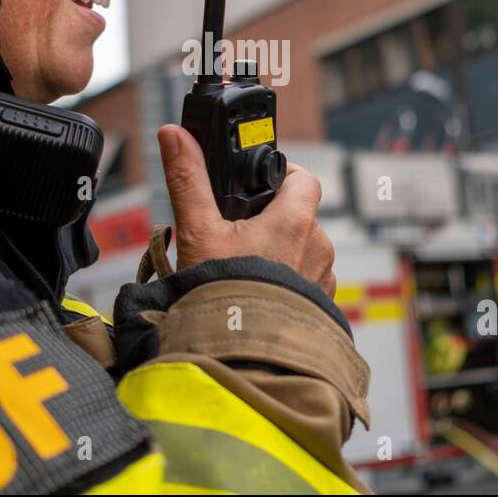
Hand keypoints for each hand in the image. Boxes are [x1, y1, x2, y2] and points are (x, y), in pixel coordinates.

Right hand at [156, 124, 335, 296]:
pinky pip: (306, 284)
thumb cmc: (223, 296)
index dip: (282, 176)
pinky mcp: (320, 308)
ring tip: (242, 270)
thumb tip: (175, 135)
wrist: (244, 361)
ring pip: (303, 252)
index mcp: (295, 221)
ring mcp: (322, 280)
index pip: (303, 179)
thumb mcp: (197, 232)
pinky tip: (256, 296)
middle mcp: (319, 248)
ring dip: (279, 254)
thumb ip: (188, 180)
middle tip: (235, 234)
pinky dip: (286, 284)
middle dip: (271, 220)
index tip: (257, 185)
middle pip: (299, 216)